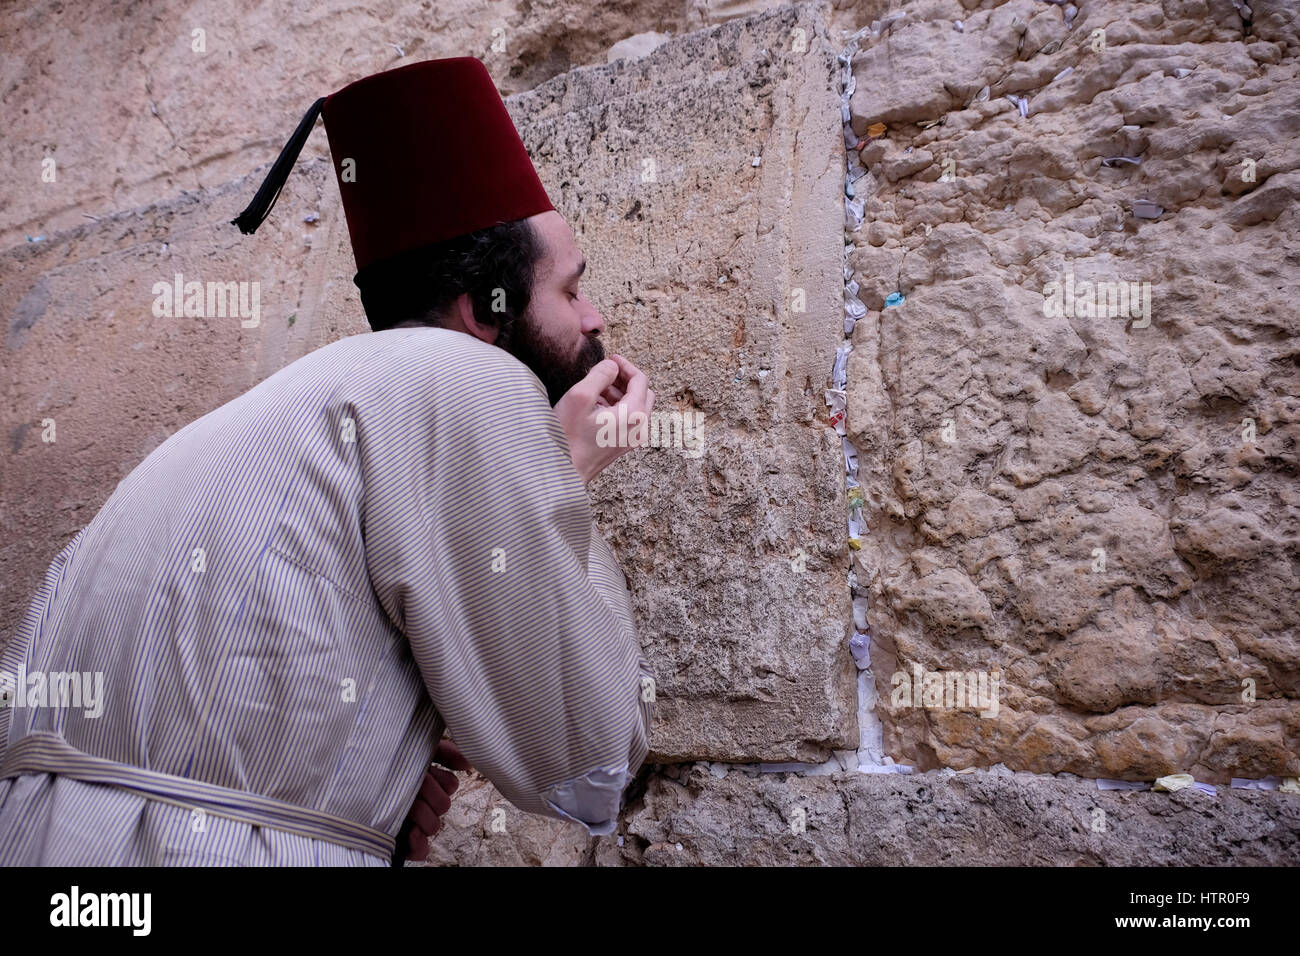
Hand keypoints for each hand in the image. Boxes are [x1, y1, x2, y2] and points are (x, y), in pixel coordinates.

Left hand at [393, 739, 472, 864]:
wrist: (349, 783)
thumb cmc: (383, 764)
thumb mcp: (411, 748)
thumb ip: (441, 750)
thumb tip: (466, 763)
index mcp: (428, 781)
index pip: (451, 785)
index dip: (441, 780)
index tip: (425, 772)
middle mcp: (424, 803)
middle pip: (444, 805)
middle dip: (429, 793)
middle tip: (414, 786)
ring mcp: (415, 824)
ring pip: (435, 826)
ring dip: (423, 815)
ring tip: (406, 806)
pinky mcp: (404, 843)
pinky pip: (422, 850)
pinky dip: (419, 843)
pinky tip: (411, 833)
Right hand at [554, 354, 654, 485]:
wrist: (561, 470)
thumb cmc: (568, 437)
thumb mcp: (581, 396)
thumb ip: (600, 375)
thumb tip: (612, 366)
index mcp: (633, 416)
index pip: (640, 380)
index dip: (626, 365)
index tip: (611, 359)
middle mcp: (638, 429)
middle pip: (643, 393)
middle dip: (626, 379)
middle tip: (606, 372)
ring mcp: (632, 440)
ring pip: (636, 406)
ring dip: (620, 393)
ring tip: (597, 389)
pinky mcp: (622, 446)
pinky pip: (628, 419)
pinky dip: (617, 407)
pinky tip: (596, 405)